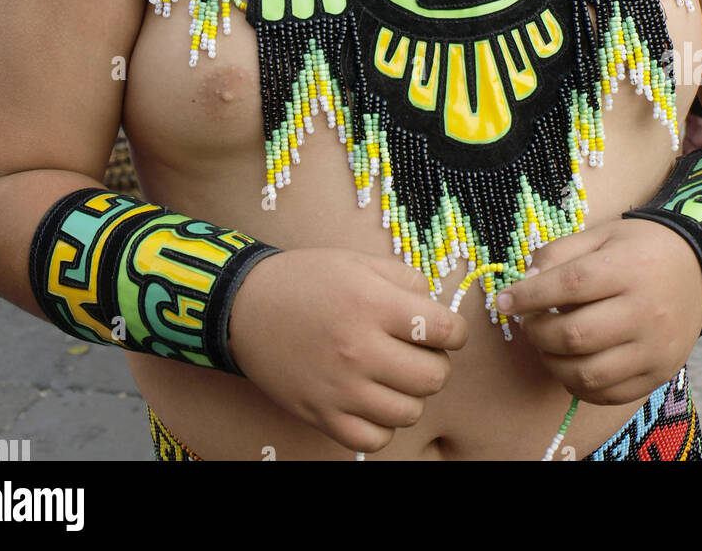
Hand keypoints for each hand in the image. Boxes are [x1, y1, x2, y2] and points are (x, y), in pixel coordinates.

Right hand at [228, 249, 467, 452]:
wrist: (246, 306)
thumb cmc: (306, 279)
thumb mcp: (358, 261)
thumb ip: (405, 279)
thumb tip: (438, 306)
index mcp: (373, 304)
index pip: (445, 331)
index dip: (455, 331)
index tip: (445, 330)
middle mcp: (359, 349)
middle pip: (434, 377)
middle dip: (435, 363)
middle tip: (418, 351)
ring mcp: (340, 388)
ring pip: (410, 412)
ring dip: (410, 394)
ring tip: (394, 375)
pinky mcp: (321, 415)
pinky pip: (375, 439)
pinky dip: (382, 424)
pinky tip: (373, 400)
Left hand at [495, 217, 701, 405]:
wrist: (697, 268)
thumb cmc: (640, 248)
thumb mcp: (601, 234)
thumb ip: (560, 253)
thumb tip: (525, 280)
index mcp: (628, 268)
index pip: (568, 285)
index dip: (529, 296)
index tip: (504, 301)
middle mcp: (645, 312)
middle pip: (575, 335)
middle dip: (537, 332)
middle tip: (527, 323)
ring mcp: (654, 349)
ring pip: (588, 373)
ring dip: (552, 363)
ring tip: (546, 345)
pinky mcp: (660, 374)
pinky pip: (609, 394)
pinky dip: (579, 386)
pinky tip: (570, 364)